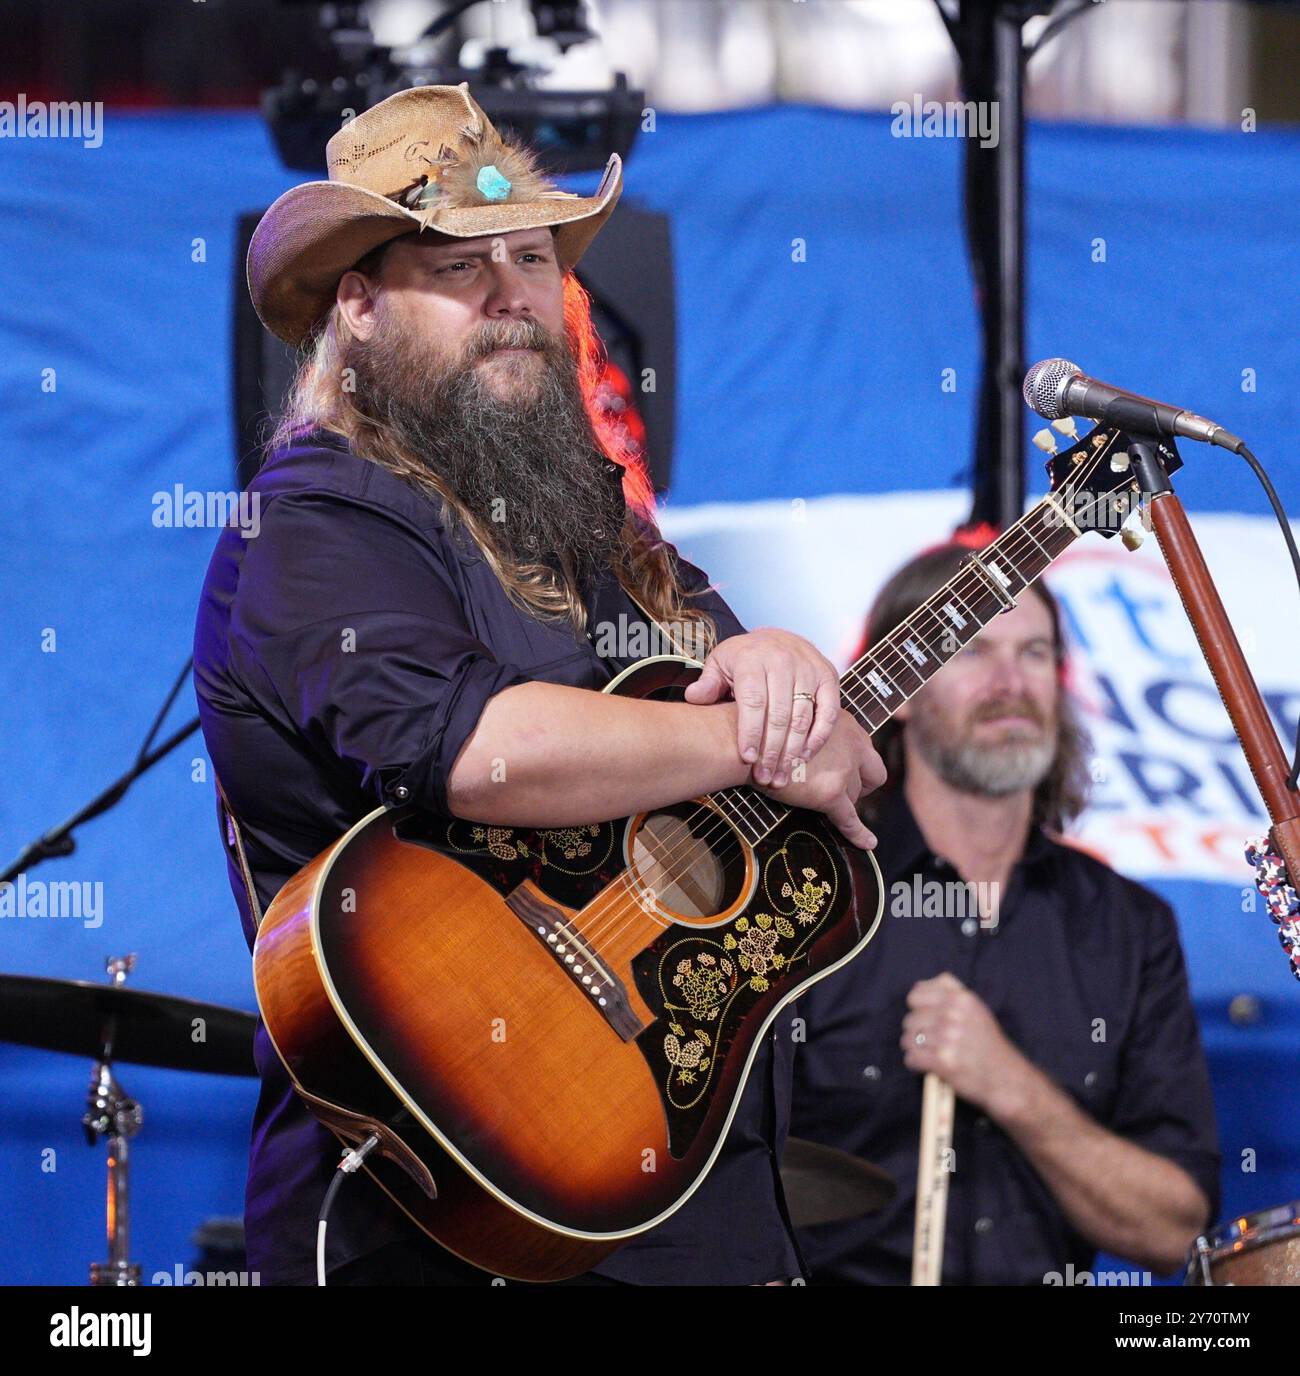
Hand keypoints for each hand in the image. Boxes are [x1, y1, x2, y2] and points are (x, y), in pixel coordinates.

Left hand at [683, 628, 841, 785]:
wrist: (778, 637)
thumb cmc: (745, 657)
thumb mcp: (720, 663)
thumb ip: (708, 683)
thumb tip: (693, 698)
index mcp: (753, 658)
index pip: (753, 700)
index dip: (751, 732)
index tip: (748, 759)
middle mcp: (783, 661)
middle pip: (779, 714)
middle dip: (771, 750)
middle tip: (765, 776)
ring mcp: (809, 668)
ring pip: (803, 716)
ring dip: (793, 751)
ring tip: (781, 775)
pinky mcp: (828, 677)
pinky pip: (828, 712)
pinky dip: (818, 736)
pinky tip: (804, 756)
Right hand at [754, 710, 885, 850]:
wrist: (744, 744)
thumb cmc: (760, 732)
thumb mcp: (797, 719)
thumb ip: (813, 730)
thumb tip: (815, 747)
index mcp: (842, 721)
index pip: (864, 748)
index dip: (854, 763)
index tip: (839, 769)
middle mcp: (851, 741)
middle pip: (873, 772)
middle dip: (860, 783)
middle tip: (838, 788)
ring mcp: (844, 768)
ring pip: (855, 796)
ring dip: (839, 800)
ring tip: (813, 799)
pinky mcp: (832, 793)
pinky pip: (851, 819)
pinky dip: (859, 833)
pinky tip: (867, 842)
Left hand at [900, 973, 1028, 1114]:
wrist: (1005, 1078)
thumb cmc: (988, 1044)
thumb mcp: (977, 1009)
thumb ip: (951, 993)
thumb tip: (919, 986)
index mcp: (961, 998)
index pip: (916, 995)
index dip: (916, 1008)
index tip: (924, 1018)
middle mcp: (953, 1014)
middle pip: (910, 1019)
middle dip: (915, 1032)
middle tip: (928, 1042)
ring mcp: (947, 1037)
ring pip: (908, 1039)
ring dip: (914, 1049)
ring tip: (927, 1054)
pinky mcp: (942, 1060)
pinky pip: (911, 1058)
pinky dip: (914, 1064)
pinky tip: (926, 1066)